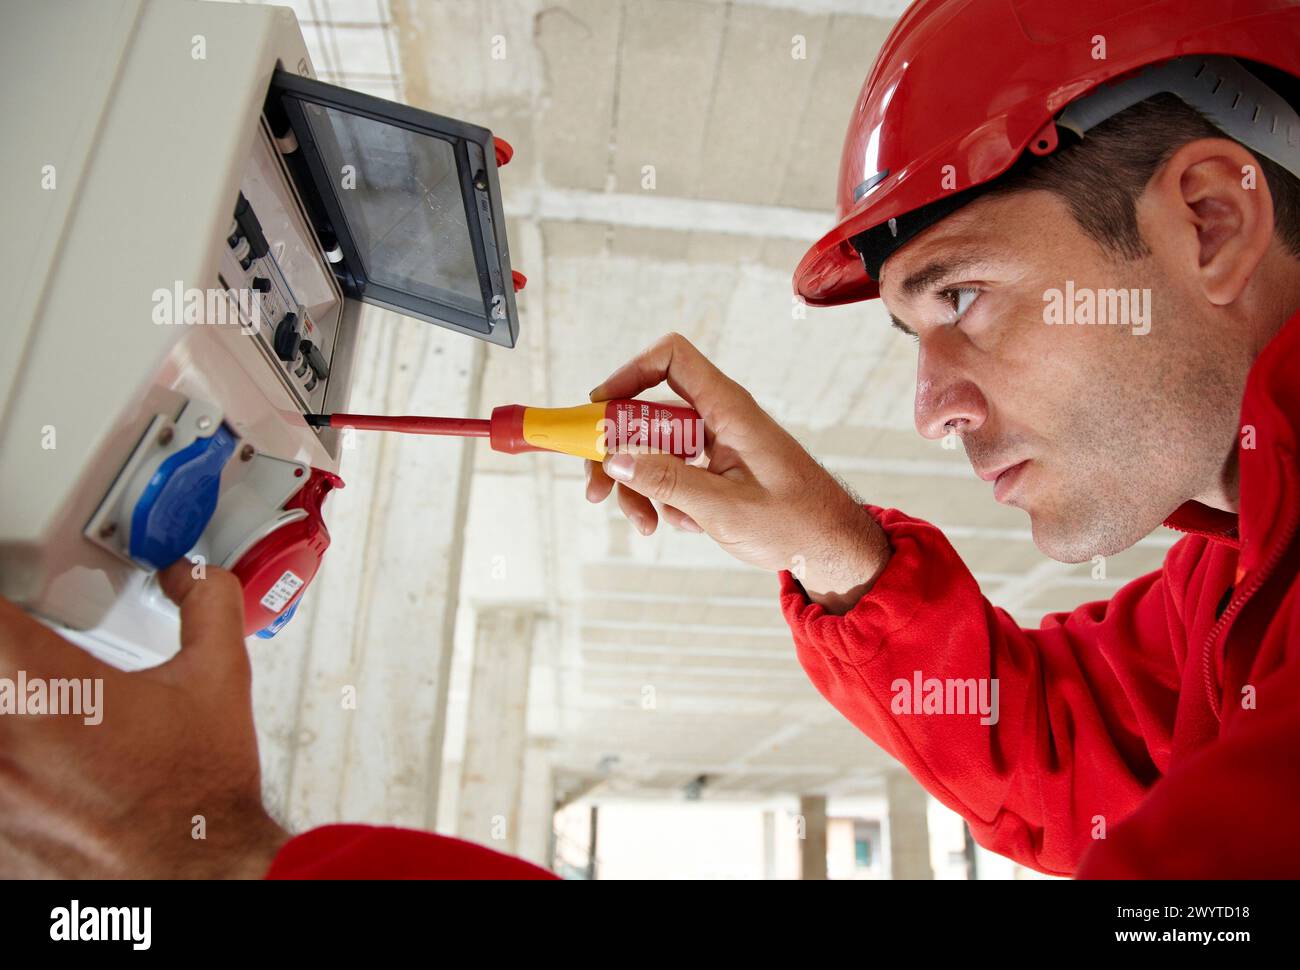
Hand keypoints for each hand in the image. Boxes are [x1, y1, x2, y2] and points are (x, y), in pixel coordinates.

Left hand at [0, 562, 288, 877]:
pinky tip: (45, 773)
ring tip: (47, 721)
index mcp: (43, 685)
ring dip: (9, 714)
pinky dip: (11, 769)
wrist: (198, 875)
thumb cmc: (200, 790)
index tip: (16, 603)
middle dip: (9, 662)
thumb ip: (206, 606)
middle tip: (35, 668)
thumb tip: (189, 576)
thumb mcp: (219, 678)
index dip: (6, 604)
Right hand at [585, 332, 889, 612]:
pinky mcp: (716, 468)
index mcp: (729, 409)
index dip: (630, 372)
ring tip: (647, 525)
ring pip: (655, 449)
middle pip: (648, 413)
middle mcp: (720, 418)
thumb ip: (667, 481)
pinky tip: (683, 525)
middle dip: (617, 452)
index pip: (672, 359)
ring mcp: (717, 443)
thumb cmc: (794, 523)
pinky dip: (665, 498)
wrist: (831, 548)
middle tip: (597, 492)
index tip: (599, 409)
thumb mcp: (723, 508)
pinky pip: (673, 471)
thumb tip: (614, 459)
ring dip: (639, 486)